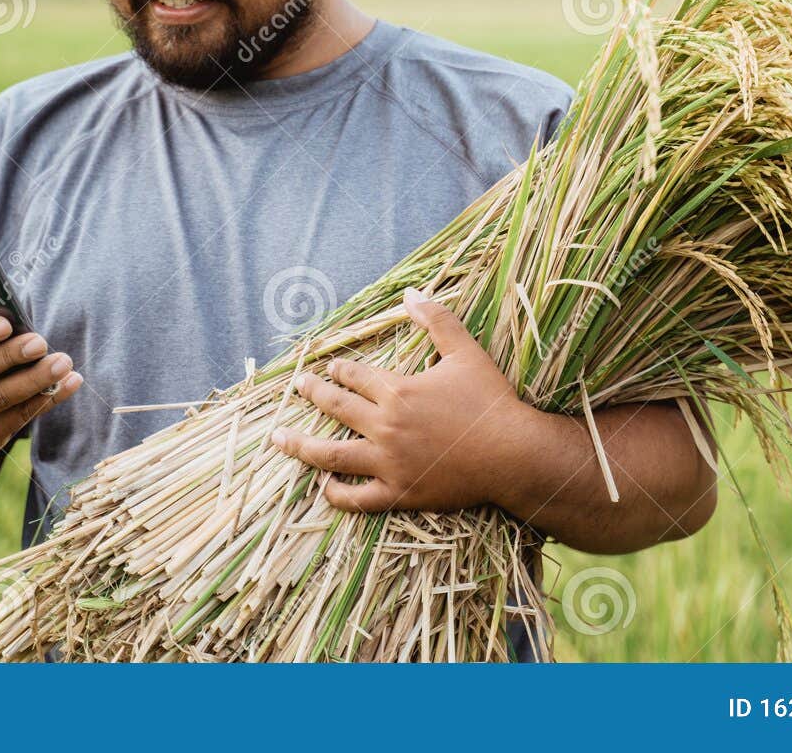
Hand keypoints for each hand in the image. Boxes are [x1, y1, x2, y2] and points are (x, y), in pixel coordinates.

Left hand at [271, 286, 540, 513]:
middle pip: (335, 408)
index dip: (339, 370)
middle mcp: (385, 426)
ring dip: (300, 447)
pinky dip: (337, 494)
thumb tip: (410, 293)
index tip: (329, 368)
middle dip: (313, 393)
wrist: (513, 454)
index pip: (354, 376)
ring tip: (278, 439)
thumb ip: (436, 320)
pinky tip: (323, 487)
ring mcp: (389, 462)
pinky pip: (358, 498)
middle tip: (300, 386)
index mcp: (397, 390)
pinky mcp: (399, 493)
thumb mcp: (465, 352)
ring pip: (331, 455)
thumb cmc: (490, 401)